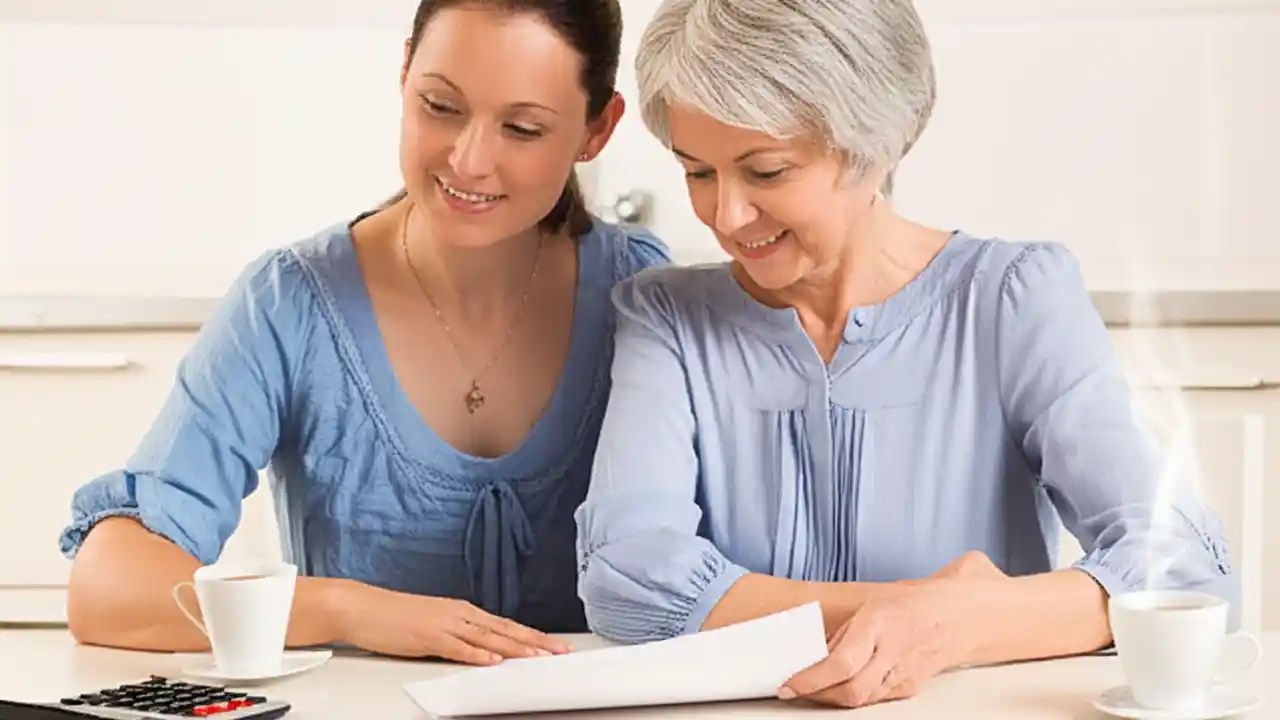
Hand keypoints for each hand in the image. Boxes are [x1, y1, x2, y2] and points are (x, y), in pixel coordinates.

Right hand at [332, 581, 571, 664]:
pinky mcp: (427, 636)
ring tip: (539, 657)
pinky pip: (457, 647)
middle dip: (535, 642)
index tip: (554, 645)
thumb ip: (458, 636)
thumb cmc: (394, 617)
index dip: (532, 635)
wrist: (362, 607)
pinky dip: (477, 655)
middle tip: (560, 652)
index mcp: (462, 611)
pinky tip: (493, 661)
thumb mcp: (434, 625)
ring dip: (515, 648)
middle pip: (505, 630)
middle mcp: (459, 614)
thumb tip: (482, 651)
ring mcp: (444, 624)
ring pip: (488, 637)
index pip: (505, 625)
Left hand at [780, 552, 1003, 707]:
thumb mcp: (870, 605)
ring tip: (811, 686)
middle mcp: (894, 653)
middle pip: (851, 692)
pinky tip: (838, 686)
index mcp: (881, 624)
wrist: (963, 617)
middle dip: (817, 695)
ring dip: (831, 698)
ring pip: (861, 700)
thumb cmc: (913, 603)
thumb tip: (812, 657)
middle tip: (794, 689)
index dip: (811, 679)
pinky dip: (851, 695)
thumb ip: (842, 634)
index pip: (841, 663)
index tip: (788, 684)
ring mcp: (905, 675)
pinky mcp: (909, 688)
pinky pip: (873, 699)